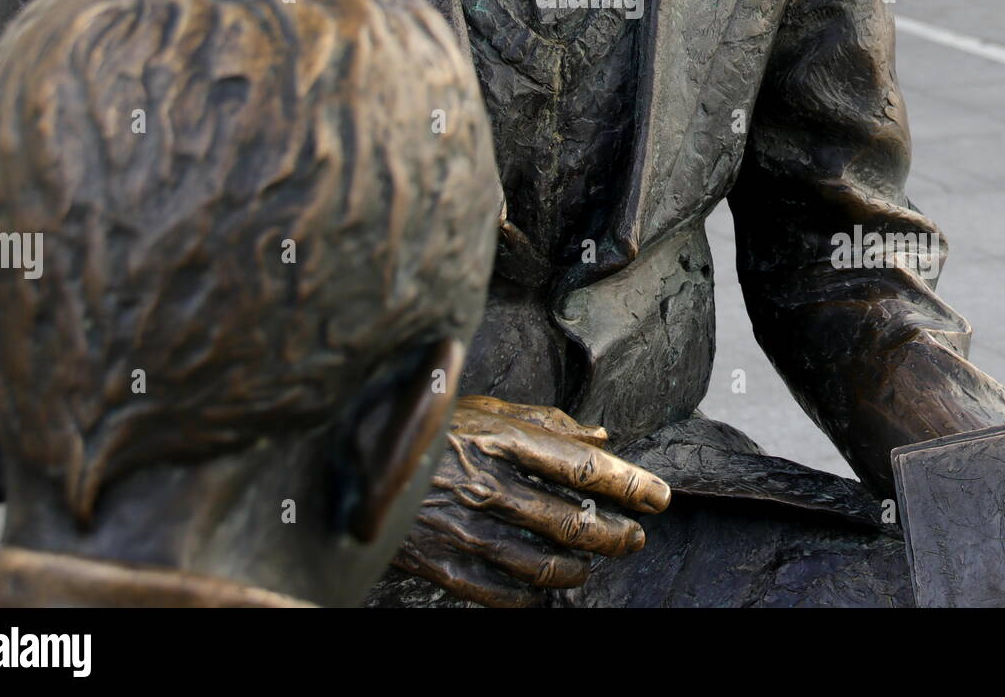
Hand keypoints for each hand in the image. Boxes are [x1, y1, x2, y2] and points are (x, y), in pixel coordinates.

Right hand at [392, 395, 670, 606]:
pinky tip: (543, 593)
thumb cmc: (425, 426)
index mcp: (498, 437)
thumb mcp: (483, 405)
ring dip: (578, 569)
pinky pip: (499, 594)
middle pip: (569, 520)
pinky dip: (530, 599)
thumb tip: (601, 432)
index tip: (658, 495)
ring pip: (541, 563)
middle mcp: (485, 483)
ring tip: (593, 565)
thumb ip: (544, 420)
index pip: (579, 465)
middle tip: (634, 537)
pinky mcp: (439, 563)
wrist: (346, 459)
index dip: (626, 483)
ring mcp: (461, 528)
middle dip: (613, 533)